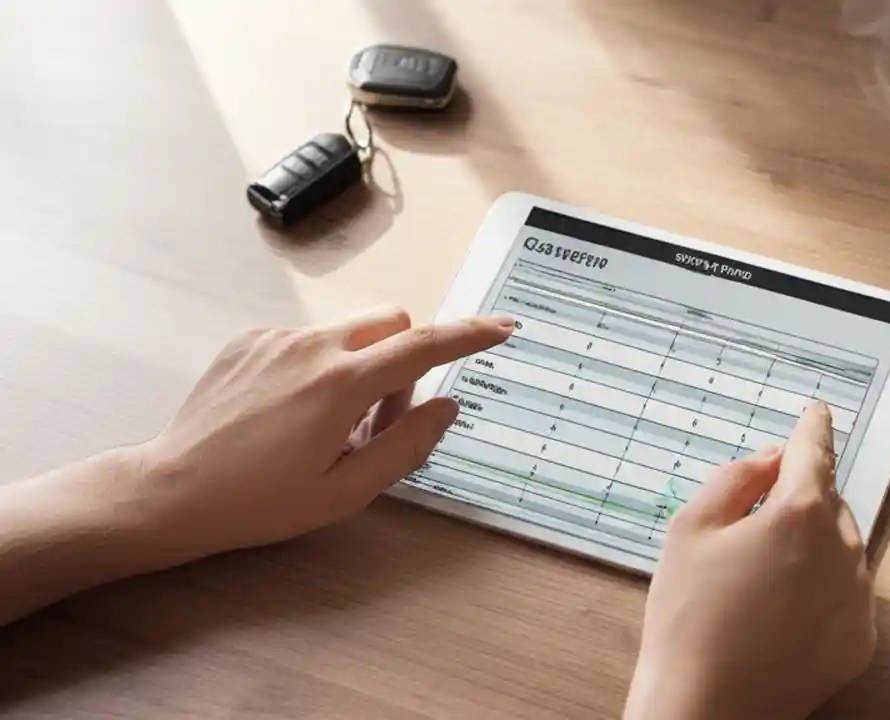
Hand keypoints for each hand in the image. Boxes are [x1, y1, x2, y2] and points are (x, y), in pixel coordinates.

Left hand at [126, 309, 512, 564]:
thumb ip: (406, 445)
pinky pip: (308, 340)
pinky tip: (290, 415)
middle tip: (381, 423)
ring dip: (362, 369)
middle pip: (392, 324)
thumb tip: (447, 406)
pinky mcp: (248, 340)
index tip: (504, 327)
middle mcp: (312, 347)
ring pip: (350, 333)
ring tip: (328, 428)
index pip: (424, 345)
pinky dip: (321, 367)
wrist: (172, 492)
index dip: (471, 334)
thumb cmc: (260, 502)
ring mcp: (276, 338)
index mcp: (341, 384)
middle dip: (405, 363)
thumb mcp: (345, 491)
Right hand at [624, 402, 876, 719]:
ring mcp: (857, 597)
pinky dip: (822, 589)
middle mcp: (842, 549)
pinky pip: (847, 593)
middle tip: (748, 531)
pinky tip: (779, 613)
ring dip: (811, 545)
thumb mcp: (690, 529)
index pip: (813, 451)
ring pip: (840, 547)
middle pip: (826, 502)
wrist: (707, 708)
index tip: (817, 411)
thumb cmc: (688, 617)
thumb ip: (735, 478)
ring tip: (758, 581)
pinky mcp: (859, 639)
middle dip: (796, 501)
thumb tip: (772, 459)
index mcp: (799, 513)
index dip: (812, 426)